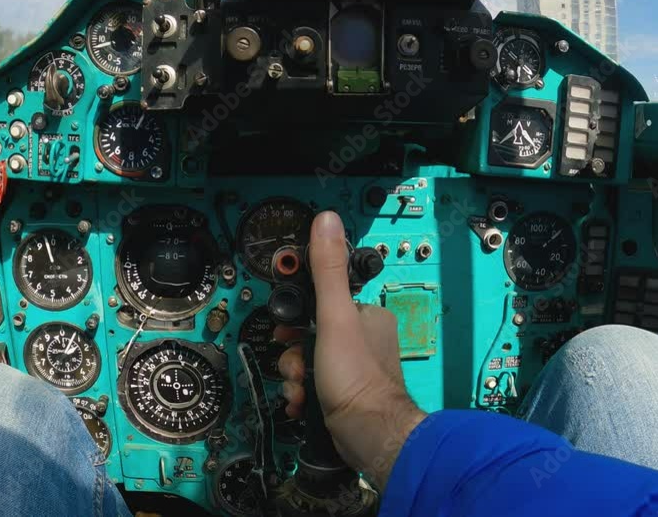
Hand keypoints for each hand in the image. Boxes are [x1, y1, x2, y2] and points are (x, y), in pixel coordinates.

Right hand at [276, 211, 426, 488]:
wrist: (369, 437)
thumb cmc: (355, 375)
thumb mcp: (335, 316)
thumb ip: (327, 270)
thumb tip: (327, 220)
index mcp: (368, 315)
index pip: (323, 301)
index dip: (298, 316)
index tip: (287, 330)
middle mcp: (364, 339)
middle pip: (311, 334)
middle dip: (293, 353)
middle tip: (295, 365)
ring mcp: (355, 369)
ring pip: (308, 362)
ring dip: (294, 376)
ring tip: (300, 390)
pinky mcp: (345, 395)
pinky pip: (314, 385)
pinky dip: (303, 394)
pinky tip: (302, 404)